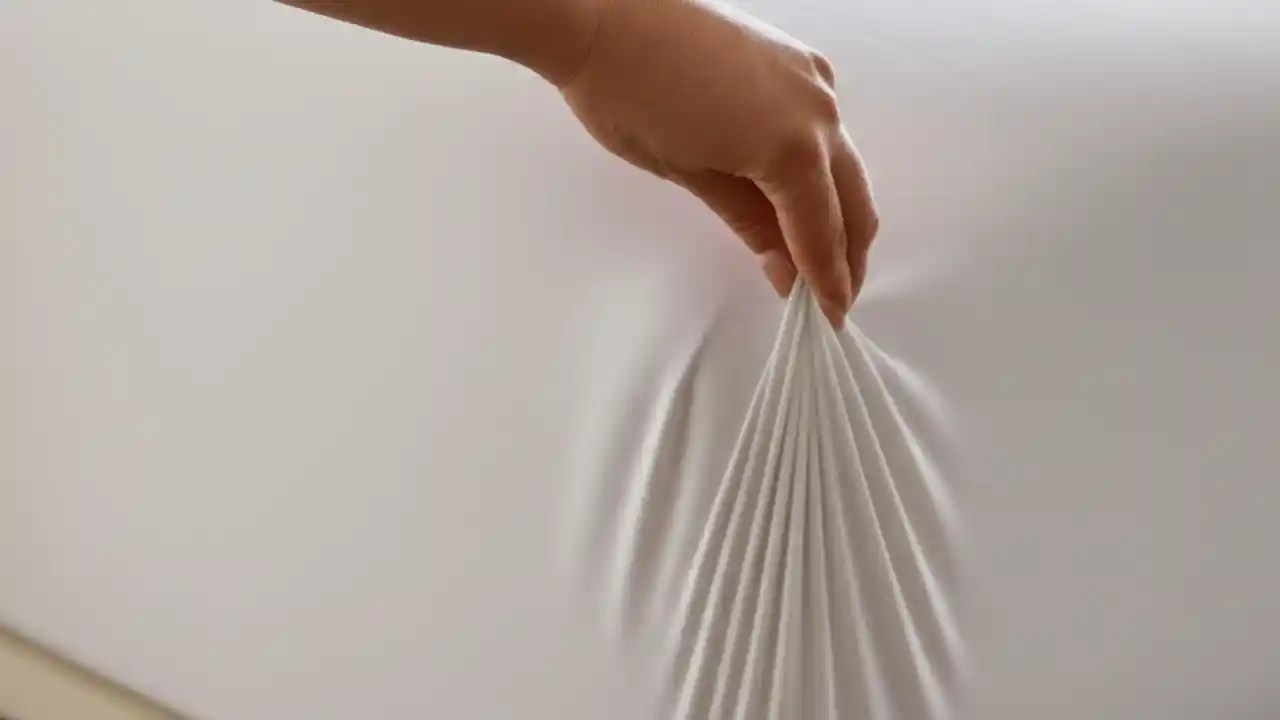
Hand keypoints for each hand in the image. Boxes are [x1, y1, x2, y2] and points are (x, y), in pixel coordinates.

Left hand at [560, 0, 877, 326]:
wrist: (605, 14)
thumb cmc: (631, 98)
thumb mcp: (691, 175)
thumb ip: (750, 224)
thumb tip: (785, 270)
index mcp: (793, 148)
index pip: (823, 233)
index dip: (828, 282)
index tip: (830, 318)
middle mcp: (821, 111)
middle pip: (853, 200)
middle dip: (847, 254)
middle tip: (832, 297)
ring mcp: (814, 79)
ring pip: (846, 162)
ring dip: (839, 210)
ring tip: (817, 254)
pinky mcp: (800, 60)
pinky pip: (827, 125)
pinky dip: (823, 166)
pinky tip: (800, 192)